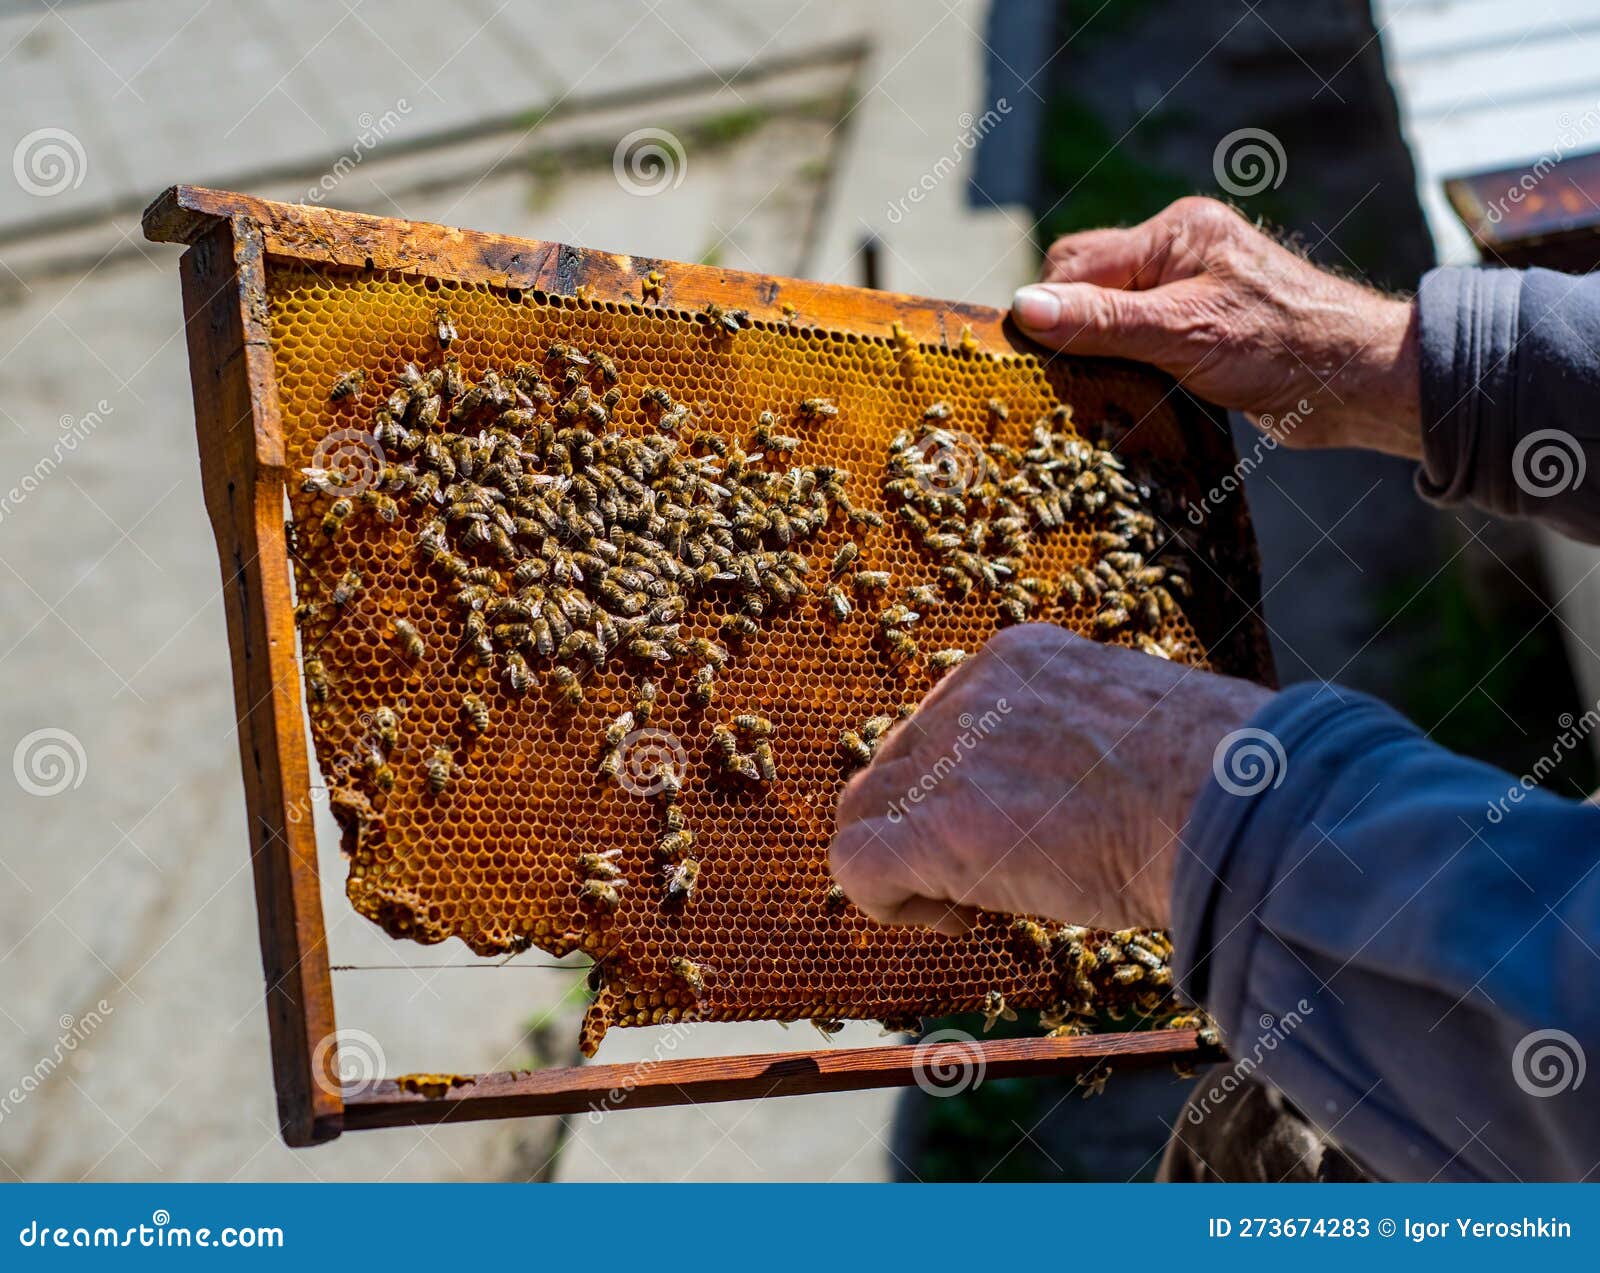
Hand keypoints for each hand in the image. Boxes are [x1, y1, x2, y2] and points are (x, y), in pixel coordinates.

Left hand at [829, 624, 1272, 934]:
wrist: (1237, 807)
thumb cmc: (1225, 778)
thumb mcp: (1144, 723)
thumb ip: (1088, 738)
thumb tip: (1095, 783)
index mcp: (1022, 659)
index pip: (949, 717)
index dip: (968, 780)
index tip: (1020, 824)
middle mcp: (972, 693)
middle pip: (901, 761)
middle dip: (929, 818)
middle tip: (992, 869)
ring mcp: (950, 756)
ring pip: (866, 806)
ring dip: (905, 858)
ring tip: (968, 900)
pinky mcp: (939, 826)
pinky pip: (856, 862)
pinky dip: (885, 899)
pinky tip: (948, 917)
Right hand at [1011, 197, 1420, 459]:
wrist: (1357, 383)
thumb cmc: (1281, 346)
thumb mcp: (1181, 332)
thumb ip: (1102, 319)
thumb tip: (1025, 307)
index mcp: (1175, 233)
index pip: (1077, 261)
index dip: (1050, 308)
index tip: (1032, 358)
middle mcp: (1180, 252)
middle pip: (1088, 282)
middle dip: (1071, 326)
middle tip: (1066, 377)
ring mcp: (1191, 290)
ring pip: (1110, 313)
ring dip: (1097, 350)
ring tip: (1097, 388)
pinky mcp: (1200, 328)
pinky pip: (1138, 337)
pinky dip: (1124, 363)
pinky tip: (1127, 390)